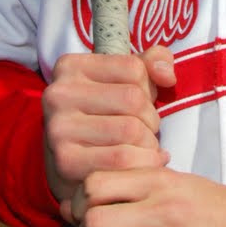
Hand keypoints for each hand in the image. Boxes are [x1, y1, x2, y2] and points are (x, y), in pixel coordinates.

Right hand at [42, 44, 177, 216]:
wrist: (71, 163)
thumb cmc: (104, 115)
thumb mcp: (124, 80)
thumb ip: (152, 62)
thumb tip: (167, 75)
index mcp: (70, 66)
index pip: (133, 68)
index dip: (148, 88)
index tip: (138, 103)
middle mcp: (58, 94)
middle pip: (133, 99)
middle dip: (151, 118)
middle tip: (146, 130)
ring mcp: (59, 128)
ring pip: (131, 130)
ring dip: (150, 142)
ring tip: (144, 146)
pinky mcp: (66, 161)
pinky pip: (122, 158)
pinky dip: (144, 162)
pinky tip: (143, 162)